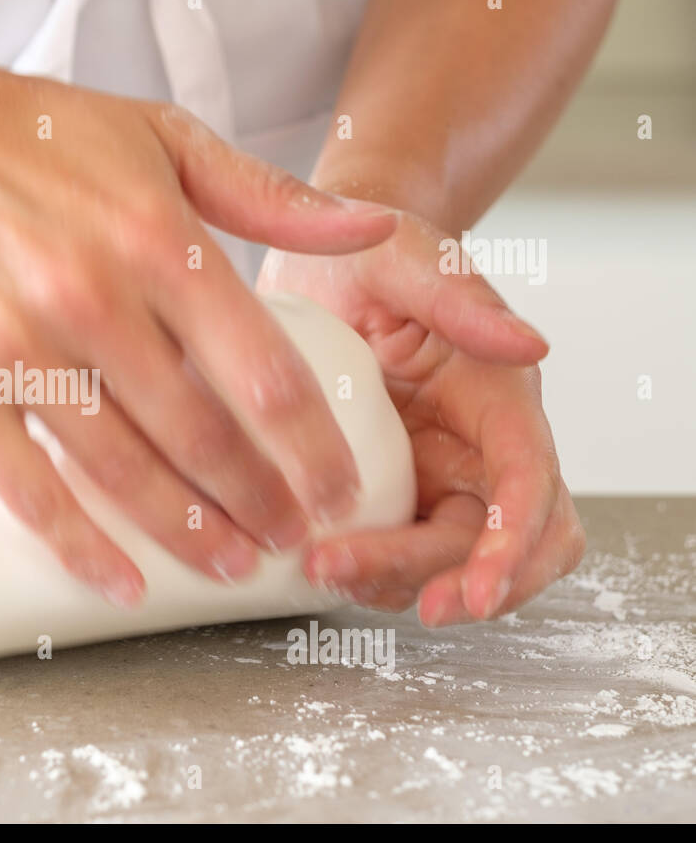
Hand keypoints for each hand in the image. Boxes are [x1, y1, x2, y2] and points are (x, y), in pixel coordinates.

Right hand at [0, 13, 398, 604]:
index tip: (338, 489)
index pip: (264, 371)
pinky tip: (122, 581)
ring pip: (122, 471)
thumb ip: (270, 192)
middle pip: (201, 435)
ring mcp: (14, 348)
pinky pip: (27, 487)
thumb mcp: (162, 136)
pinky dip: (79, 545)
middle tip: (293, 540)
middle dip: (261, 501)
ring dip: (188, 532)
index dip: (312, 448)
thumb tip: (371, 229)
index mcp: (156, 237)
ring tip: (232, 564)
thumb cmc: (31, 135)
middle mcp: (90, 297)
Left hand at [258, 211, 585, 624]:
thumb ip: (460, 298)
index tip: (475, 591)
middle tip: (372, 589)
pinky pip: (390, 551)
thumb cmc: (365, 252)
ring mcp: (430, 474)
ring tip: (323, 571)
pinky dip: (363, 569)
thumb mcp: (404, 257)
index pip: (528, 485)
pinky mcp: (385, 490)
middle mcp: (475, 446)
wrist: (312, 262)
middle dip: (446, 580)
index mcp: (499, 396)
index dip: (510, 545)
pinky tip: (310, 562)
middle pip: (491, 541)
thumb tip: (533, 344)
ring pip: (441, 560)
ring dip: (395, 582)